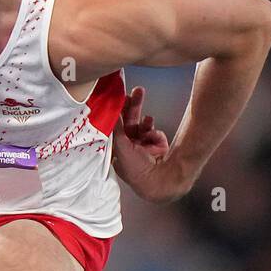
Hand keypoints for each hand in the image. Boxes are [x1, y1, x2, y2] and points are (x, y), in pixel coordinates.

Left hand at [111, 86, 191, 203]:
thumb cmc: (136, 170)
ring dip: (144, 119)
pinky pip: (153, 132)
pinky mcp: (157, 145)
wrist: (160, 179)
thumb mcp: (121, 147)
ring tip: (148, 119)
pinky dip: (153, 132)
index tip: (119, 98)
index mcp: (117, 150)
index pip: (115, 127)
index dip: (118, 112)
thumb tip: (110, 112)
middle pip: (128, 122)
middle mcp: (129, 148)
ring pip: (141, 125)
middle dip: (132, 107)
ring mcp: (143, 146)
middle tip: (136, 92)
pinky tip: (154, 134)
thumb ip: (115, 128)